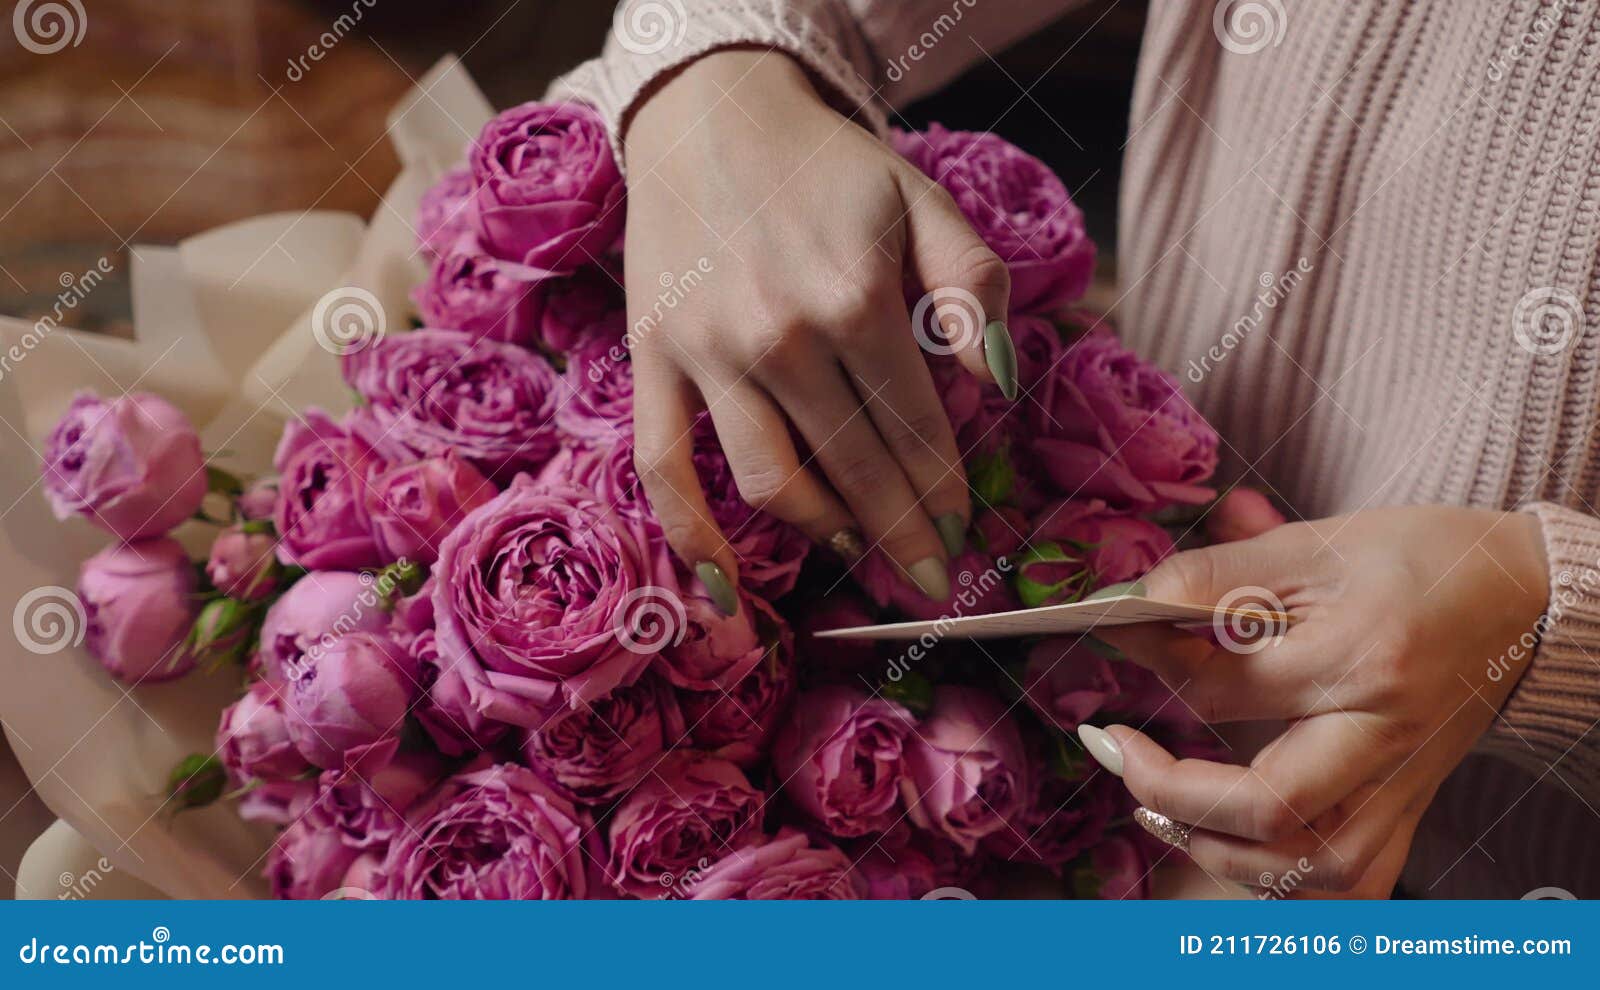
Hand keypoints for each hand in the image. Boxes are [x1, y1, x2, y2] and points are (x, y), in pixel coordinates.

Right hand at [622, 50, 1015, 608]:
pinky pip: (665, 469)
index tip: (965, 534)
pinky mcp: (653, 363)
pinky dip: (692, 539)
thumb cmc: (830, 171)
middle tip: (932, 578)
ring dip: (826, 532)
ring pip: (774, 484)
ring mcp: (708, 355)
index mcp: (855, 299)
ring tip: (860, 548)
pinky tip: (727, 594)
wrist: (710, 117)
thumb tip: (994, 384)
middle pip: (856, 470)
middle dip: (904, 535)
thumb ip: (973, 285)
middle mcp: (780, 337)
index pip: (917, 429)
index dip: (945, 491)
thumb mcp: (922, 201)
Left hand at [1092, 506, 1549, 897]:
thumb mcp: (1314, 545)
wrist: (1521, 597)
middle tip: (1114, 747)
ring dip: (1218, 849)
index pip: (1229, 686)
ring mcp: (1402, 786)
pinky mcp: (1408, 809)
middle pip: (1267, 806)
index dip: (1153, 661)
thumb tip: (1128, 603)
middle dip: (1169, 787)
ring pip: (1309, 868)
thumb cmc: (1418, 561)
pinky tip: (1227, 843)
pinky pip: (1345, 881)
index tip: (1114, 635)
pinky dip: (1278, 878)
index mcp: (1362, 659)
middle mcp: (1384, 737)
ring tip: (1158, 803)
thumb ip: (1216, 576)